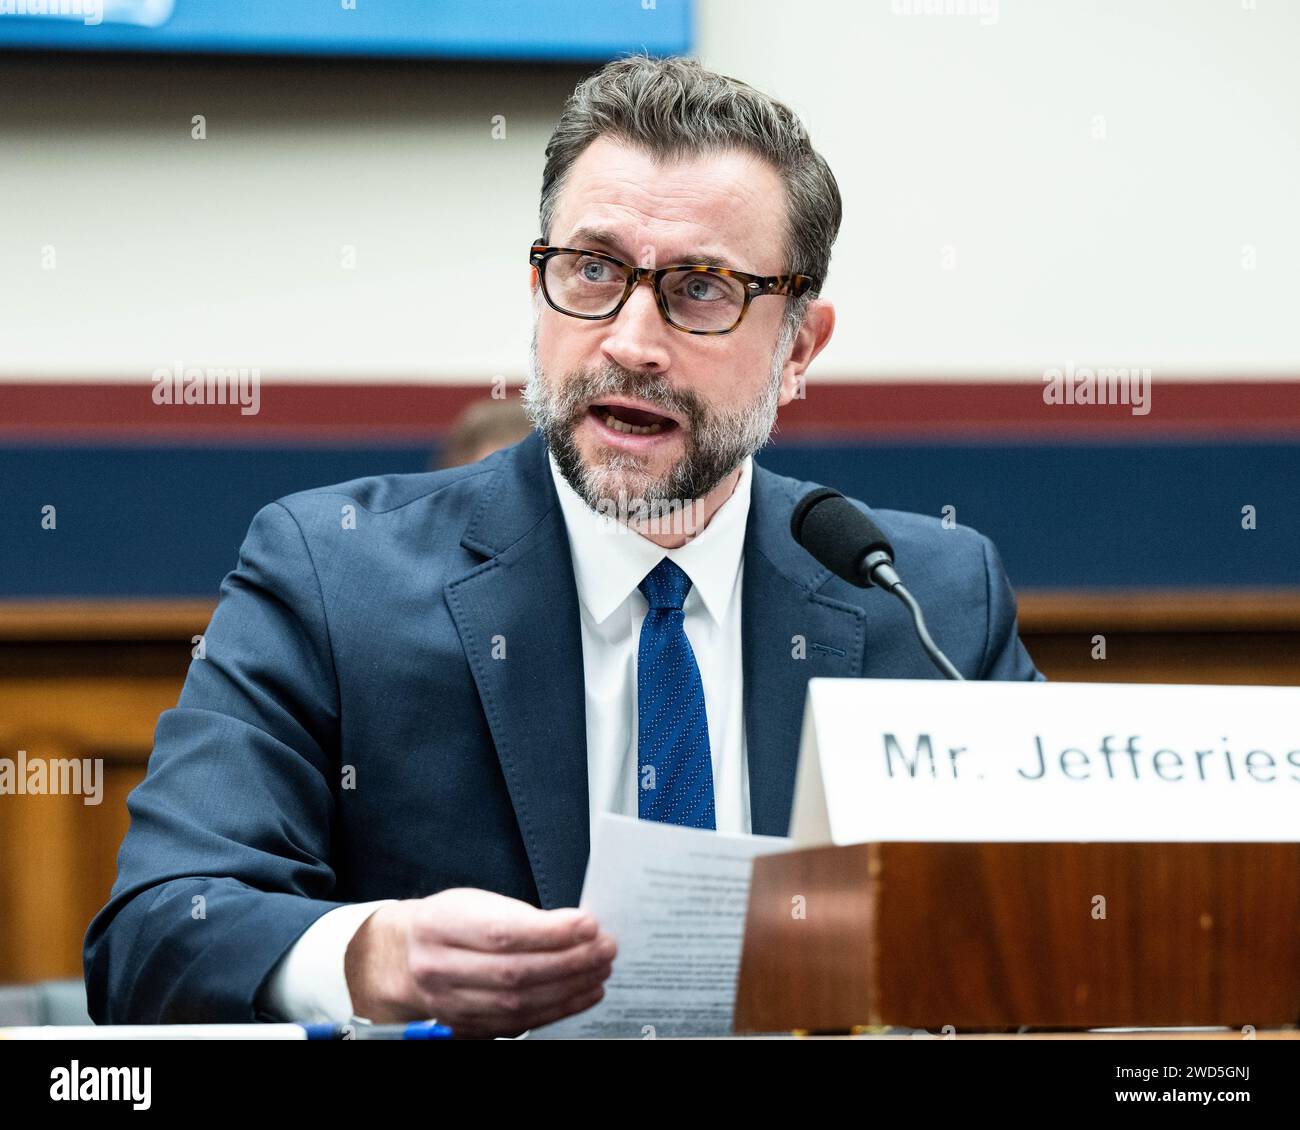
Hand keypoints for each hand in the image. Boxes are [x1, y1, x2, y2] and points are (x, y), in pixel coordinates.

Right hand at [344, 887, 615, 1037]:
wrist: (403, 960)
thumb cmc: (447, 923)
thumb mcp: (472, 903)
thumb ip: (518, 915)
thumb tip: (575, 927)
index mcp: (439, 926)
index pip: (502, 933)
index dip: (550, 932)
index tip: (588, 923)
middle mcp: (440, 969)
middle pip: (515, 973)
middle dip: (570, 962)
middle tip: (605, 948)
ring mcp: (452, 1004)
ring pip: (519, 1003)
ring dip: (570, 987)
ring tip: (601, 968)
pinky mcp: (468, 1027)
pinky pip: (520, 1024)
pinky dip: (558, 1009)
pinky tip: (583, 992)